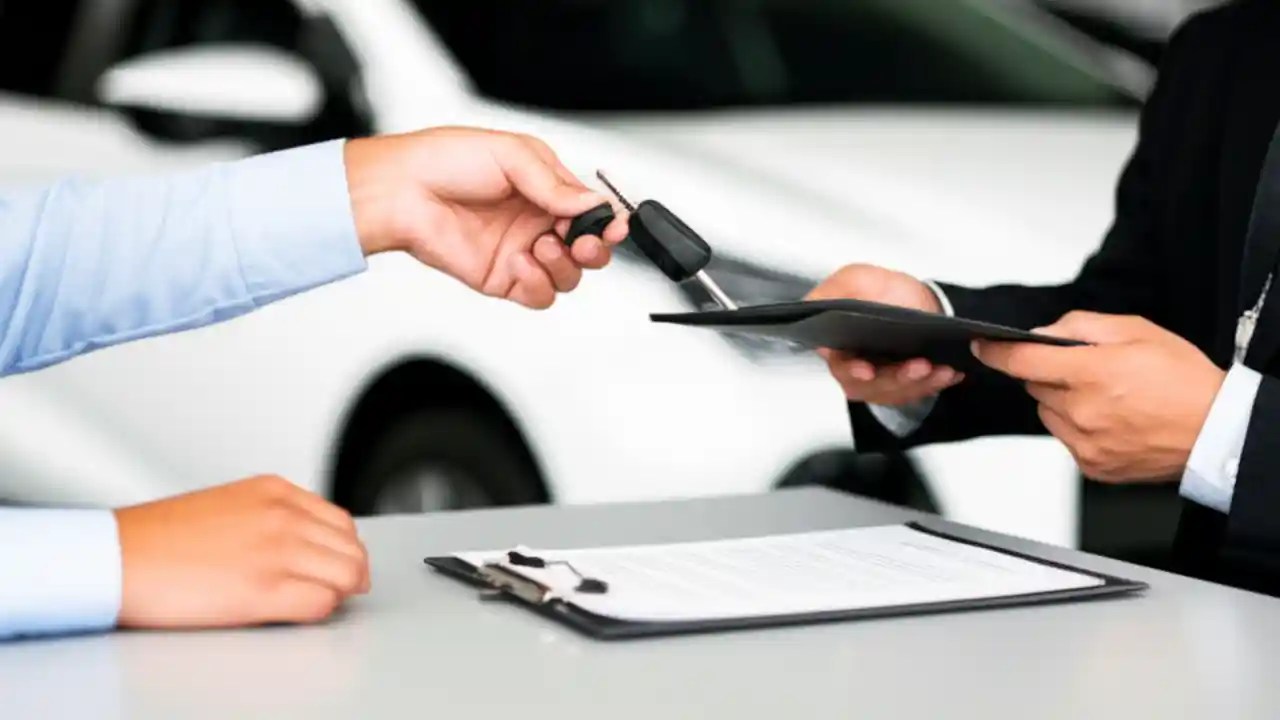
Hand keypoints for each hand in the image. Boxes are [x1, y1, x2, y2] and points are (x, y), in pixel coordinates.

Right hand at [115, 475, 369, 628]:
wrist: (116, 558)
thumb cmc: (160, 539)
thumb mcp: (229, 504)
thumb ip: (272, 515)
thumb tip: (304, 542)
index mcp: (276, 491)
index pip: (341, 522)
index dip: (344, 549)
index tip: (338, 565)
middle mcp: (284, 516)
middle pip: (352, 549)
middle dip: (350, 572)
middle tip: (339, 589)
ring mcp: (278, 551)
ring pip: (347, 575)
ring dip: (339, 591)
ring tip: (320, 600)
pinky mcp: (265, 590)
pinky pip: (323, 604)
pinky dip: (319, 610)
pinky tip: (298, 611)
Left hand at [344, 127, 628, 308]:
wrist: (401, 191)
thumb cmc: (444, 161)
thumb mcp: (511, 155)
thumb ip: (556, 184)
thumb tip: (593, 203)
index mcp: (544, 186)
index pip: (591, 210)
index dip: (608, 221)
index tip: (615, 225)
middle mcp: (536, 220)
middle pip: (588, 248)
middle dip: (596, 248)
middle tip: (585, 242)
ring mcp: (522, 251)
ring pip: (569, 275)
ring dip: (564, 265)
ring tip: (543, 246)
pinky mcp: (504, 278)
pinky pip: (539, 294)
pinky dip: (538, 283)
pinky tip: (521, 263)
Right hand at [808, 264, 964, 404]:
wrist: (924, 301)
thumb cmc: (889, 291)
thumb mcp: (856, 279)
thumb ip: (832, 291)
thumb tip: (813, 306)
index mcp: (838, 345)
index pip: (838, 365)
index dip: (852, 371)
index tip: (867, 370)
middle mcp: (856, 367)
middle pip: (868, 387)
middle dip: (895, 379)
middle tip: (918, 365)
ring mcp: (880, 380)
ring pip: (895, 393)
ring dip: (918, 383)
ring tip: (938, 368)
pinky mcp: (903, 387)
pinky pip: (916, 394)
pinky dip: (933, 385)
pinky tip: (947, 373)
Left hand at [973, 312, 1225, 481]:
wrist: (1216, 431)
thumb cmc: (1185, 381)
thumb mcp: (1137, 331)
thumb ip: (1082, 326)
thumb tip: (1045, 332)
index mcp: (1091, 373)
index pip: (1022, 361)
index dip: (997, 352)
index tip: (982, 346)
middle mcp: (1082, 411)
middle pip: (1035, 386)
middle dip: (1051, 374)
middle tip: (1088, 371)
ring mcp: (1085, 442)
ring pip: (1048, 413)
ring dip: (1063, 402)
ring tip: (1106, 397)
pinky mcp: (1091, 465)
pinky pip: (1066, 439)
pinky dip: (1078, 427)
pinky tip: (1111, 420)